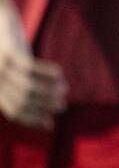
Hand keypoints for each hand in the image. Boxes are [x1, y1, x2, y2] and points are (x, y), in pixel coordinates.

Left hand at [0, 0, 66, 128]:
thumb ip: (24, 87)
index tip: (50, 123)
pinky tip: (59, 73)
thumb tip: (47, 110)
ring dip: (50, 91)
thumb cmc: (9, 44)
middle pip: (23, 102)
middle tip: (62, 104)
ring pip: (28, 88)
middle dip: (45, 106)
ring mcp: (0, 65)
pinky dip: (48, 73)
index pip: (14, 112)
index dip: (33, 120)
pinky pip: (31, 68)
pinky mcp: (9, 51)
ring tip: (64, 89)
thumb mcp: (15, 68)